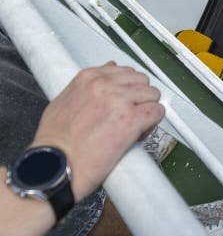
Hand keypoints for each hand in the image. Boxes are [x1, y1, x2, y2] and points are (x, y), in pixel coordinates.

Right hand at [31, 63, 163, 199]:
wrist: (52, 167)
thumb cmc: (55, 142)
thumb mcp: (64, 101)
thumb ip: (88, 85)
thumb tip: (110, 68)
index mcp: (89, 78)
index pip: (125, 71)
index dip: (127, 89)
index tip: (123, 103)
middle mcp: (105, 85)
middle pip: (142, 81)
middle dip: (139, 98)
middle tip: (129, 116)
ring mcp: (120, 100)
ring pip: (153, 95)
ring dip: (147, 110)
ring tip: (132, 127)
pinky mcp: (131, 119)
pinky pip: (157, 112)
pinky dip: (152, 123)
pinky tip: (139, 133)